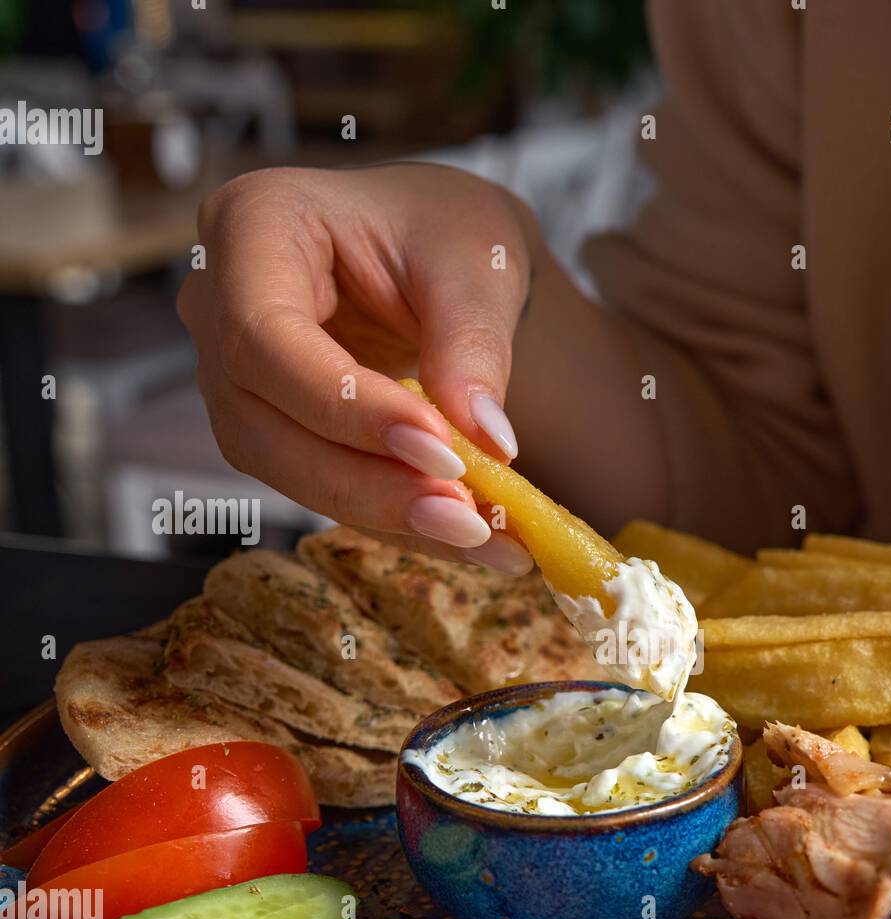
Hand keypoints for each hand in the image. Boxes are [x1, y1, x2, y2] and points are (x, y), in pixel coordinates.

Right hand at [178, 162, 535, 571]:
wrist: (440, 253)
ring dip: (383, 514)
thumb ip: (474, 344)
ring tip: (479, 536)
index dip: (347, 407)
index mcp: (252, 224)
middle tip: (466, 521)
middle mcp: (219, 303)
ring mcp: (234, 372)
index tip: (441, 451)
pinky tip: (467, 537)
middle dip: (367, 483)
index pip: (266, 338)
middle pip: (261, 421)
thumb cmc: (446, 230)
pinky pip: (320, 485)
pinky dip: (395, 516)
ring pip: (283, 468)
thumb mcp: (477, 262)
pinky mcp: (270, 426)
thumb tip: (487, 442)